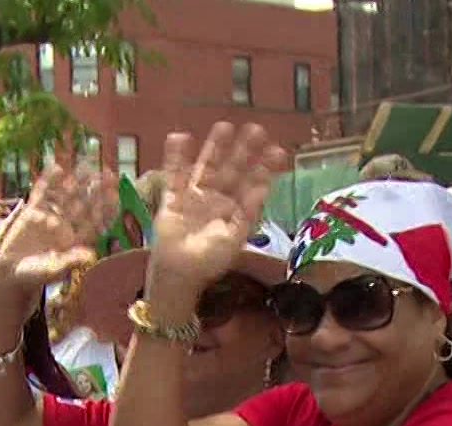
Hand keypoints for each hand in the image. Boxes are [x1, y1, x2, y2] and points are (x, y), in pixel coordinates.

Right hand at [0, 166, 116, 296]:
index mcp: (76, 239)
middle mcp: (67, 225)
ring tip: (86, 166)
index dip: (105, 208)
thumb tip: (90, 256)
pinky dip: (48, 182)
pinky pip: (42, 194)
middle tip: (109, 174)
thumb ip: (71, 261)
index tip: (116, 195)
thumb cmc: (37, 275)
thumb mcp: (54, 270)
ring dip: (76, 182)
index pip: (94, 221)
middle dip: (96, 190)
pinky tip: (56, 168)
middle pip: (84, 204)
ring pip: (66, 196)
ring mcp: (51, 216)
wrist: (12, 272)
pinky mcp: (33, 212)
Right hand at [147, 123, 289, 310]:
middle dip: (244, 151)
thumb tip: (264, 187)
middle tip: (257, 129)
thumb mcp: (234, 238)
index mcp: (234, 210)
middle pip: (232, 170)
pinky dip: (176, 157)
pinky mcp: (173, 197)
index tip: (278, 151)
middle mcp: (216, 199)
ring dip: (214, 148)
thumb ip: (248, 212)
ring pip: (207, 167)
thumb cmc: (209, 261)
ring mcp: (194, 196)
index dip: (264, 168)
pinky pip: (174, 174)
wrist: (178, 274)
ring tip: (225, 126)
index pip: (252, 184)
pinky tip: (180, 137)